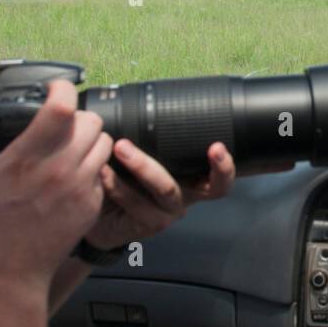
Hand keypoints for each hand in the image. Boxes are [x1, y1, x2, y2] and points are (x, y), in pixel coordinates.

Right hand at [0, 81, 111, 293]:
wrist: (4, 279)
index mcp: (24, 161)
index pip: (61, 109)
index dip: (61, 90)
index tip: (54, 89)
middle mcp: (58, 171)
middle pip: (91, 121)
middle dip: (78, 116)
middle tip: (62, 123)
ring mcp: (78, 190)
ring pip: (105, 144)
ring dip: (90, 140)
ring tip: (71, 146)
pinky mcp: (90, 207)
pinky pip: (102, 173)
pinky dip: (91, 168)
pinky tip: (71, 175)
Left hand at [87, 141, 294, 250]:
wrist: (103, 216)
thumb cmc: (127, 178)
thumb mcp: (145, 157)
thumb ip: (153, 139)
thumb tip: (151, 99)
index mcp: (192, 181)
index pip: (220, 180)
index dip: (224, 166)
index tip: (216, 146)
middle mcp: (184, 199)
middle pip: (190, 186)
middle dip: (174, 159)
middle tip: (129, 142)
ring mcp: (166, 215)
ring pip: (164, 190)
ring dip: (140, 166)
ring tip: (117, 147)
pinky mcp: (146, 227)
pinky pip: (136, 205)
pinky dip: (117, 185)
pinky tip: (103, 171)